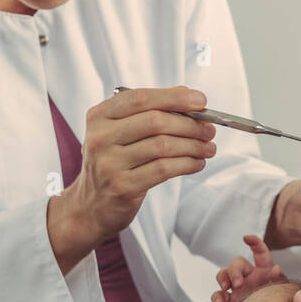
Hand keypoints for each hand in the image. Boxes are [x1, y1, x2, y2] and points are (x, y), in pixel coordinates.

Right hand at [49, 86, 216, 272]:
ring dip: (193, 145)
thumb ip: (148, 112)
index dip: (174, 97)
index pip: (140, 98)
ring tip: (208, 148)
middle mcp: (101, 138)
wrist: (90, 206)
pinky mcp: (123, 187)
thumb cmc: (112, 163)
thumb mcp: (119, 133)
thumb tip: (187, 95)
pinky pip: (164, 170)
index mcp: (99, 117)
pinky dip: (187, 164)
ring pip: (163, 146)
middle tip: (209, 129)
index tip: (200, 101)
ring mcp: (109, 164)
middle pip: (155, 122)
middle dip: (190, 124)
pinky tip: (197, 162)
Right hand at [211, 235, 288, 301]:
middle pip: (236, 263)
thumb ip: (280, 280)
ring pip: (223, 274)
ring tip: (226, 288)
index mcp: (263, 271)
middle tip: (238, 283)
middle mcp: (249, 276)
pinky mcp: (229, 301)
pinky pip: (218, 295)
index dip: (254, 243)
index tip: (246, 238)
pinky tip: (220, 301)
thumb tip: (276, 268)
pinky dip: (217, 297)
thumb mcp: (282, 292)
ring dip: (223, 278)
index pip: (260, 253)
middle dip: (234, 270)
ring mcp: (237, 288)